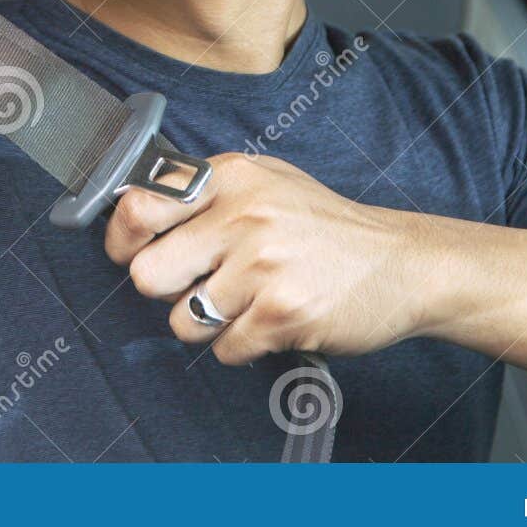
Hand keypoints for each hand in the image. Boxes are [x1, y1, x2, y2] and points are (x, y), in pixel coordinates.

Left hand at [105, 152, 435, 363]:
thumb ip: (204, 192)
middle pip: (147, 275)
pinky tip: (273, 319)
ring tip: (248, 301)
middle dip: (166, 291)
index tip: (131, 251)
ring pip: (182, 321)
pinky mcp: (281, 313)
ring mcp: (263, 266)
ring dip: (210, 323)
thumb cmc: (326, 227)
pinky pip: (224, 349)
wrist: (402, 263)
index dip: (123, 238)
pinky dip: (244, 344)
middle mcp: (244, 216)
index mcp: (232, 177)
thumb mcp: (266, 183)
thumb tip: (132, 209)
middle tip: (199, 285)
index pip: (140, 206)